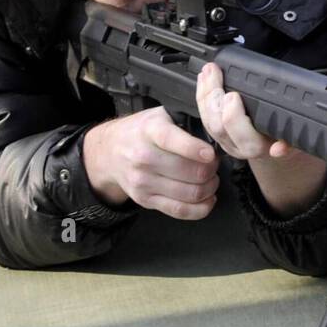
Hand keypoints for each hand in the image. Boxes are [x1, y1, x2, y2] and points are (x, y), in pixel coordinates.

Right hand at [82, 106, 219, 220]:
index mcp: (149, 130)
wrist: (110, 152)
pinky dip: (201, 208)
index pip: (172, 140)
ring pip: (190, 193)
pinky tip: (209, 198)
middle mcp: (143, 157)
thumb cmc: (143, 131)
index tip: (211, 154)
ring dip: (210, 187)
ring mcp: (143, 182)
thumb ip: (184, 121)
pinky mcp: (145, 200)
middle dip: (212, 169)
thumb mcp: (160, 115)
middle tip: (215, 163)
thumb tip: (217, 132)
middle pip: (190, 172)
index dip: (195, 149)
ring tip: (212, 178)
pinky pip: (179, 211)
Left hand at [196, 61, 294, 161]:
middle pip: (218, 126)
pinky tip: (204, 81)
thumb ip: (289, 141)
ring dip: (205, 93)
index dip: (234, 116)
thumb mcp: (293, 139)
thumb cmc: (283, 136)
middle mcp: (238, 146)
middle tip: (215, 74)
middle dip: (214, 97)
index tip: (233, 95)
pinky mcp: (216, 133)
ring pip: (208, 121)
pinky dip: (202, 96)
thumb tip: (279, 149)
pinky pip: (203, 116)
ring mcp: (225, 140)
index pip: (241, 136)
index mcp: (258, 146)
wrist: (274, 147)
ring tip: (208, 72)